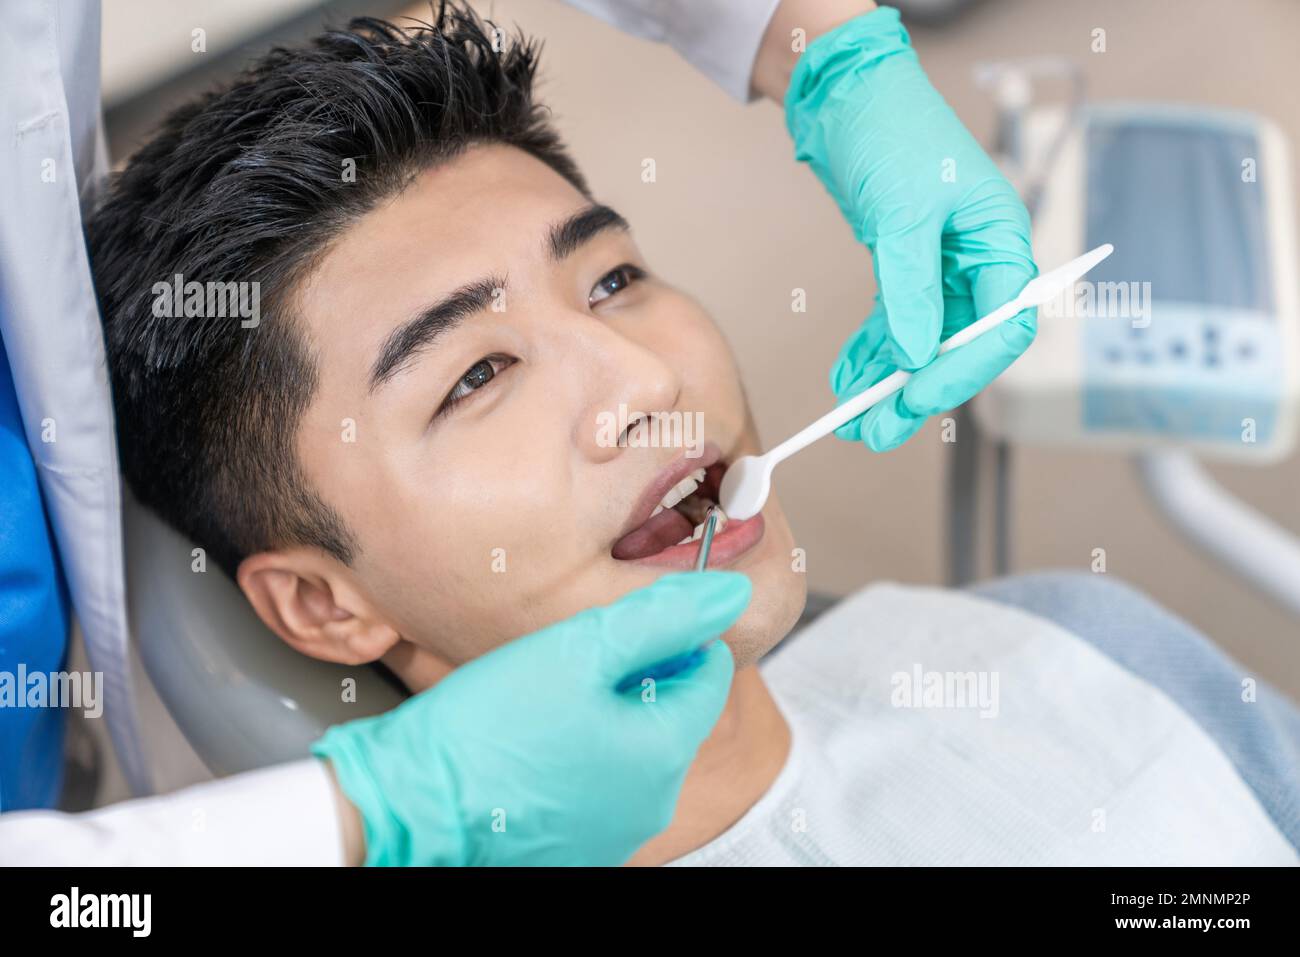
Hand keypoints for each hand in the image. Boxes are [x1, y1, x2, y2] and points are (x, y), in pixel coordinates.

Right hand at [312, 571, 748, 865]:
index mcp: (664, 754)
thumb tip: (729, 594)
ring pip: (632, 748)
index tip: (627, 620)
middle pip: (670, 712)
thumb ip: (661, 618)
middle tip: (577, 653)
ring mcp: (613, 832)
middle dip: (637, 674)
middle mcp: (651, 804)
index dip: (674, 634)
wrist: (409, 803)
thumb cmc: (488, 727)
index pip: (710, 673)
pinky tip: (534, 736)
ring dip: (606, 713)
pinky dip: (580, 753)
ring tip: (548, 694)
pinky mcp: (575, 846)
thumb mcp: (580, 648)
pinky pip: (597, 784)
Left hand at [784, 7, 1037, 450]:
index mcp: (1003, 238)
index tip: (915, 396)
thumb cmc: (890, 130)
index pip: (1002, 326)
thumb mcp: (902, 213)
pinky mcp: (908, 267)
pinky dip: (872, 351)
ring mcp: (944, 266)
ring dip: (888, 381)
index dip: (962, 369)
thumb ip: (911, 289)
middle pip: (962, 344)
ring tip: (851, 418)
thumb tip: (914, 357)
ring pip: (925, 341)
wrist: (848, 95)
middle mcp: (981, 258)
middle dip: (917, 390)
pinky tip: (847, 377)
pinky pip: (897, 323)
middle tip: (874, 429)